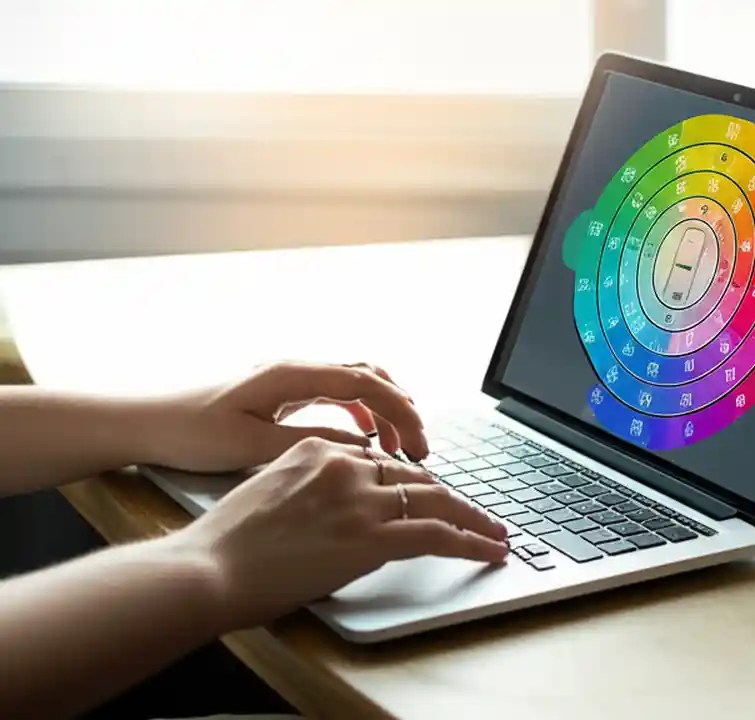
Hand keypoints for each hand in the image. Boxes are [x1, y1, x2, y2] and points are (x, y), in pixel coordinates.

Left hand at [140, 360, 429, 472]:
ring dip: (384, 411)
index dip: (400, 412)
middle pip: (369, 376)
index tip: (418, 443)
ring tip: (398, 447)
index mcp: (291, 375)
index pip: (365, 383)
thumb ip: (311, 444)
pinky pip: (337, 395)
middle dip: (402, 410)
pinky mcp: (282, 393)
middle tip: (419, 448)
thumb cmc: (190, 432)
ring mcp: (289, 379)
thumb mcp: (253, 447)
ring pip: (356, 383)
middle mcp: (295, 369)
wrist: (145, 421)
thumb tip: (362, 450)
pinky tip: (365, 441)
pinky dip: (361, 414)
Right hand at [174, 437, 508, 628]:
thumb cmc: (223, 545)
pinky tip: (489, 550)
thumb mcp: (265, 492)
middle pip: (417, 477)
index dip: (412, 481)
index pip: (382, 461)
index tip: (429, 493)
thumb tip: (328, 509)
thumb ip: (305, 488)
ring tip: (496, 533)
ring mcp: (362, 500)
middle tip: (476, 513)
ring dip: (475, 519)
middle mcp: (346, 467)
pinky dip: (472, 542)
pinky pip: (438, 534)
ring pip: (438, 501)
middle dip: (453, 497)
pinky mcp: (373, 537)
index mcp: (318, 450)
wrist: (208, 569)